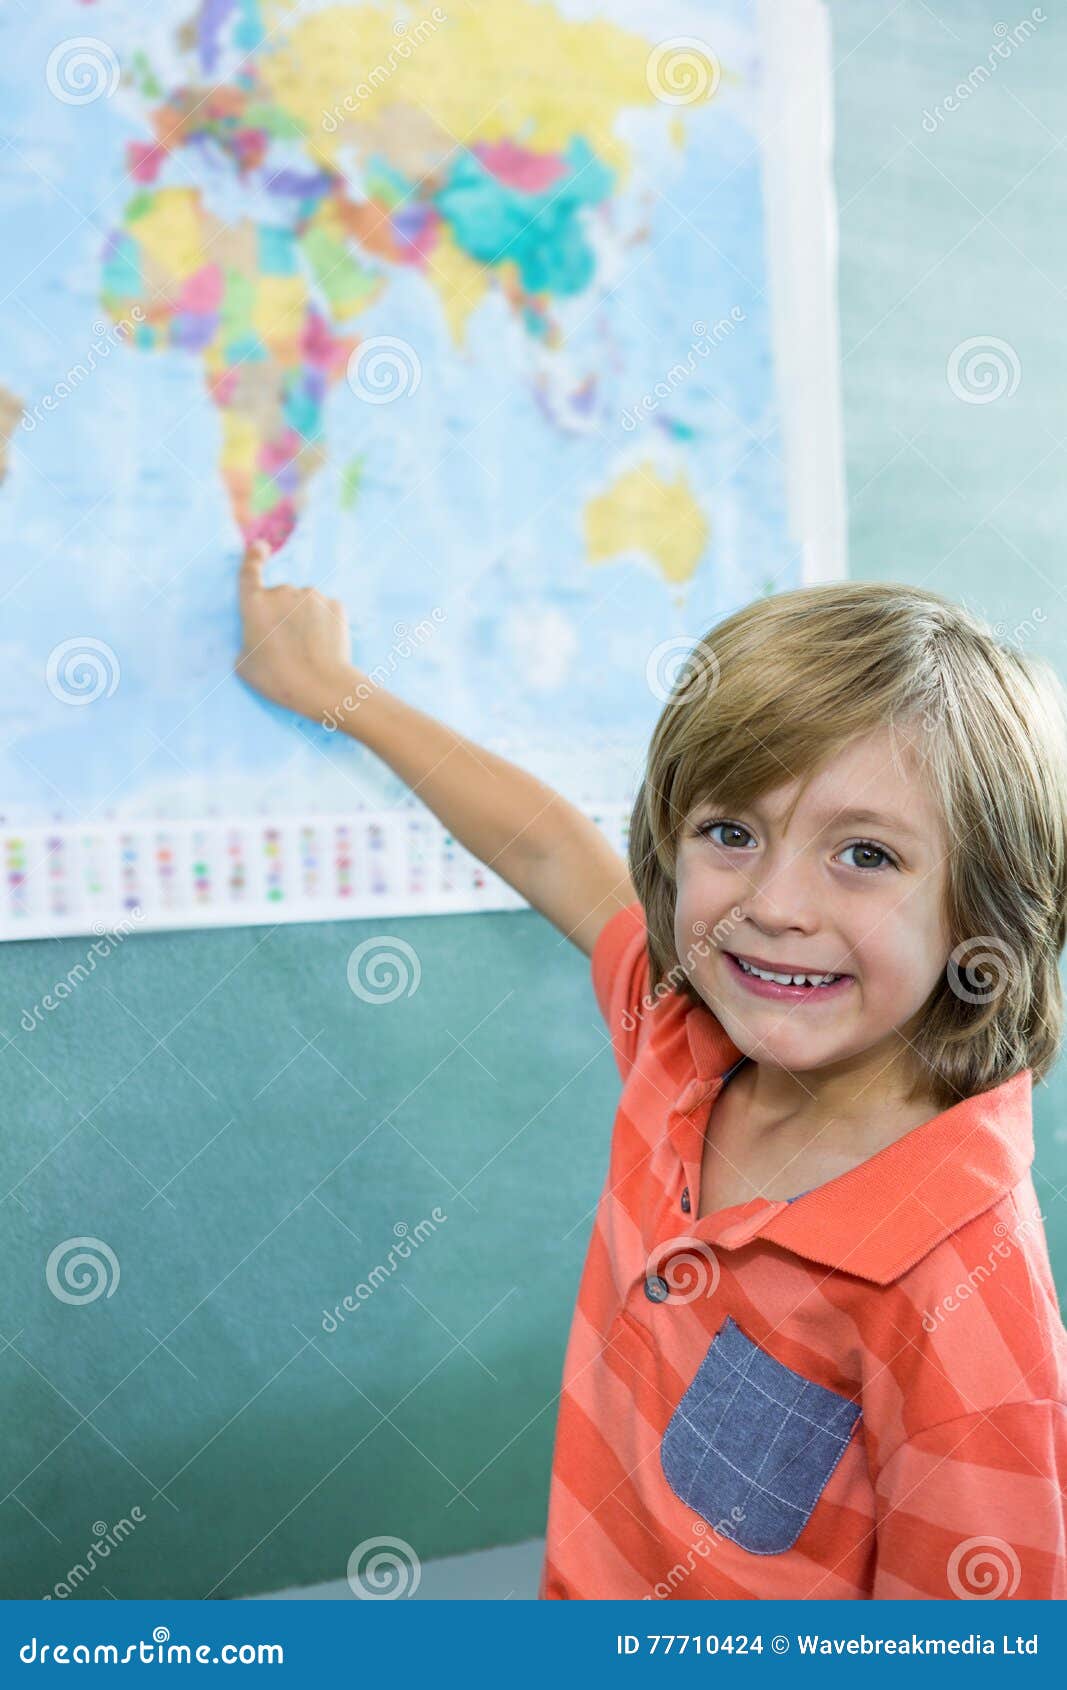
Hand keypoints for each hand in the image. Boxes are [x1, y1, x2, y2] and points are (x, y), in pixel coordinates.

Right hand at [236, 541, 358, 723]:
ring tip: (307, 650)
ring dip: (304, 618)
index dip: (254, 557)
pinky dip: (324, 624)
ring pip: (305, 603)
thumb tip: (260, 635)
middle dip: (281, 614)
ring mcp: (313, 596)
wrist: (324, 687)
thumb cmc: (278, 679)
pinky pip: (326, 611)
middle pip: (280, 596)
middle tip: (285, 645)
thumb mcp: (244, 664)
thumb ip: (248, 640)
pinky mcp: (336, 606)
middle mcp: (283, 591)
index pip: (249, 571)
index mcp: (255, 603)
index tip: (260, 547)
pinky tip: (325, 646)